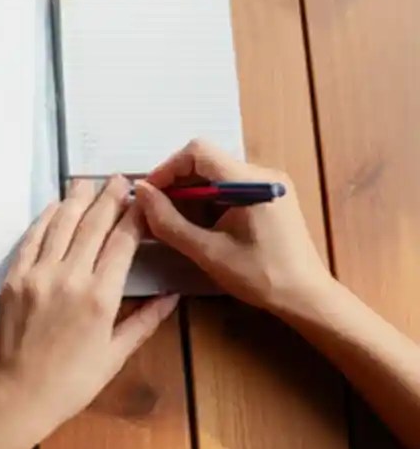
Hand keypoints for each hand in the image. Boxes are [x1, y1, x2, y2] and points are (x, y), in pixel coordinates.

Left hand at [0, 177, 179, 431]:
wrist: (19, 393)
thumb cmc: (72, 382)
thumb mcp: (116, 354)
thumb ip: (144, 320)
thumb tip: (172, 295)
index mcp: (102, 297)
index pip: (122, 242)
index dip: (134, 216)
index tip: (143, 200)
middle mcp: (71, 277)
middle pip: (93, 225)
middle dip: (109, 198)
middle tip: (119, 179)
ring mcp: (39, 275)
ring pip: (61, 225)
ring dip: (76, 200)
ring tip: (88, 182)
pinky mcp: (15, 278)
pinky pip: (32, 239)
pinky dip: (44, 219)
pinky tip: (55, 207)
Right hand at [133, 139, 334, 315]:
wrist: (306, 297)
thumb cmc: (261, 277)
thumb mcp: (207, 252)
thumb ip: (168, 221)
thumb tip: (141, 193)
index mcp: (251, 182)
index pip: (198, 152)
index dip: (167, 168)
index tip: (149, 194)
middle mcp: (262, 174)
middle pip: (206, 161)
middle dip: (176, 183)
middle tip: (156, 210)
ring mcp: (269, 183)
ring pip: (216, 173)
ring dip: (190, 193)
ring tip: (174, 221)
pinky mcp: (270, 195)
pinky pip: (229, 186)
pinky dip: (207, 200)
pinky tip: (199, 224)